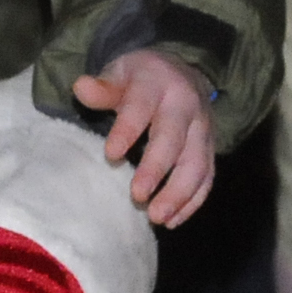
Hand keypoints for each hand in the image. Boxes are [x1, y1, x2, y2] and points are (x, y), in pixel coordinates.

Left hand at [71, 48, 214, 226]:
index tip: (110, 155)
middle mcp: (185, 106)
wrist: (182, 71)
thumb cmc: (140, 79)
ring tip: (156, 217)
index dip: (127, 131)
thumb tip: (80, 87)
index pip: (141, 107)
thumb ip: (103, 87)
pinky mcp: (211, 149)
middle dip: (156, 169)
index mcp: (157, 83)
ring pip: (197, 164)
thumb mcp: (120, 73)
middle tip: (137, 196)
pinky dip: (192, 201)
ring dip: (178, 193)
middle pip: (173, 139)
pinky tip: (172, 220)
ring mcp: (203, 129)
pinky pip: (207, 178)